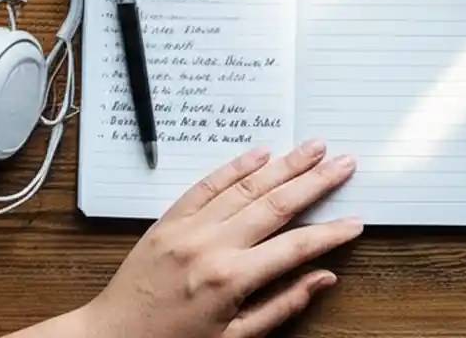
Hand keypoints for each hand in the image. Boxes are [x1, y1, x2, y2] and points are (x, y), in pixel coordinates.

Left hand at [19, 141, 359, 337]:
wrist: (111, 337)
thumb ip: (281, 306)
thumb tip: (323, 278)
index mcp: (231, 280)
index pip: (296, 248)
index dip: (330, 233)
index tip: (355, 221)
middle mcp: (212, 246)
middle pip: (276, 205)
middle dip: (315, 182)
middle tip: (344, 163)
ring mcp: (188, 228)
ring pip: (245, 187)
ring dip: (283, 165)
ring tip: (313, 147)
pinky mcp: (169, 220)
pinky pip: (206, 185)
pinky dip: (234, 166)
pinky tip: (260, 152)